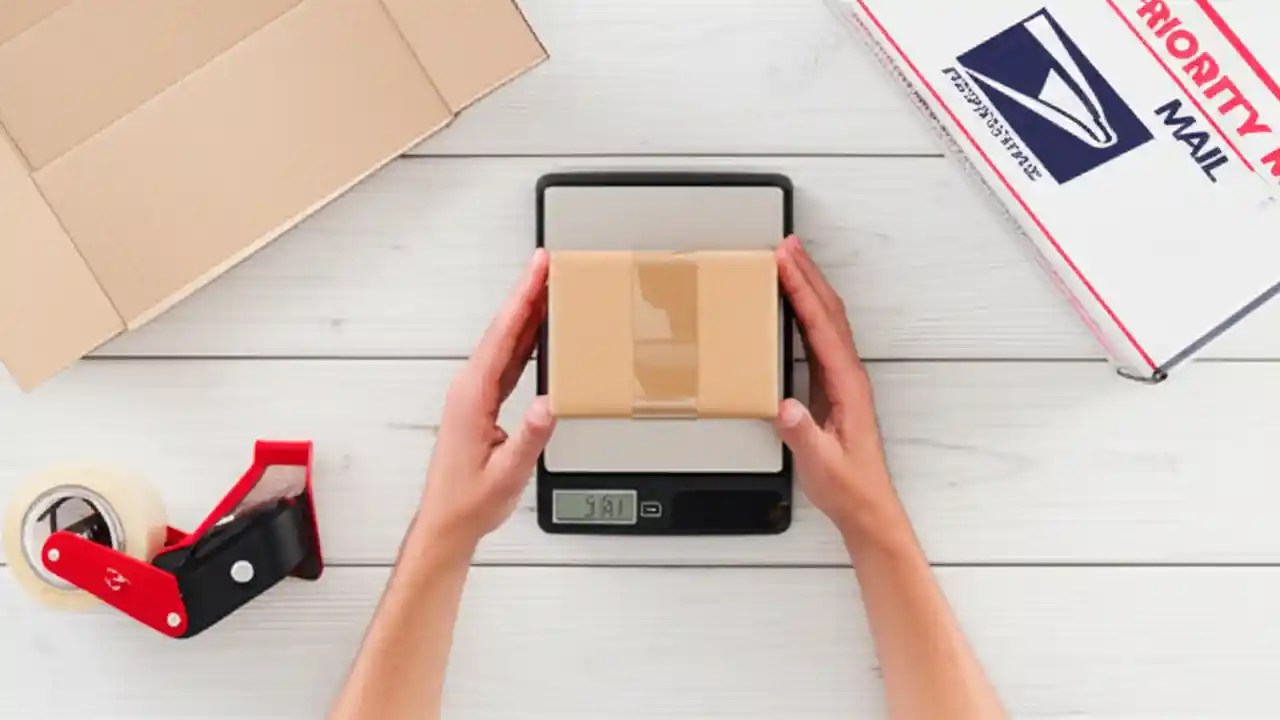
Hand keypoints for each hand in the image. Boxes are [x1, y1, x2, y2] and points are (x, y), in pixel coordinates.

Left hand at [417, 250, 555, 550]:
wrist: (447, 522)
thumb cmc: (469, 501)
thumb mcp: (506, 474)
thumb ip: (528, 438)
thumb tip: (548, 405)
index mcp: (472, 396)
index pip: (502, 337)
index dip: (522, 299)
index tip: (537, 270)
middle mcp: (470, 388)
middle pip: (503, 330)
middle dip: (526, 294)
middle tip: (547, 264)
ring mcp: (474, 395)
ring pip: (504, 342)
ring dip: (525, 313)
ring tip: (548, 287)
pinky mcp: (481, 404)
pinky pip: (506, 361)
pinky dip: (523, 340)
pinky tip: (537, 332)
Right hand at [773, 236, 896, 540]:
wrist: (867, 508)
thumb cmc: (848, 487)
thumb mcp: (821, 465)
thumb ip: (803, 436)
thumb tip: (784, 406)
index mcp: (847, 385)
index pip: (822, 327)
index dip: (803, 292)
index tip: (785, 264)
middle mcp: (848, 375)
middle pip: (828, 312)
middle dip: (807, 275)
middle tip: (785, 244)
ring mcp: (842, 379)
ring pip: (826, 320)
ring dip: (808, 288)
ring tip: (787, 261)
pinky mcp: (832, 387)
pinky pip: (819, 338)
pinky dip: (805, 312)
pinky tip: (791, 306)